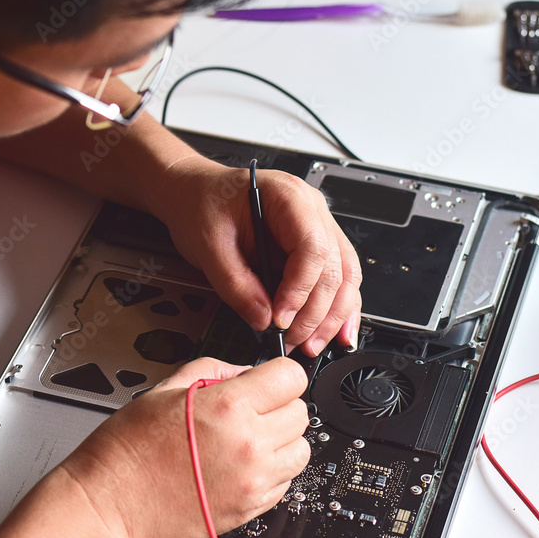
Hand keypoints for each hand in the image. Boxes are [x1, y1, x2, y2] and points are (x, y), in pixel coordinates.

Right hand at [57, 356, 309, 537]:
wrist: (109, 503)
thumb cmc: (127, 450)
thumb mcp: (165, 389)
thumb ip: (214, 371)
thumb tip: (245, 371)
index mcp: (229, 406)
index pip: (292, 377)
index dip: (279, 375)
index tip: (267, 380)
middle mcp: (250, 443)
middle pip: (301, 413)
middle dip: (279, 406)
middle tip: (250, 410)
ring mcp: (254, 480)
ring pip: (301, 450)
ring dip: (281, 442)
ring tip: (247, 440)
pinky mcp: (251, 508)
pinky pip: (285, 483)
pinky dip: (271, 472)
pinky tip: (238, 466)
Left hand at [153, 156, 362, 356]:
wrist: (193, 193)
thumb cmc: (202, 205)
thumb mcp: (209, 246)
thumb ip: (236, 284)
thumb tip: (263, 319)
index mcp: (288, 196)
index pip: (312, 248)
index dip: (300, 289)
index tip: (280, 318)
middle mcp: (312, 210)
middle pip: (334, 267)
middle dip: (317, 312)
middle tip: (293, 339)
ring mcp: (318, 227)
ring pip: (345, 277)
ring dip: (333, 316)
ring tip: (313, 344)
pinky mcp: (313, 248)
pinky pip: (338, 279)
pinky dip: (338, 308)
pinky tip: (337, 333)